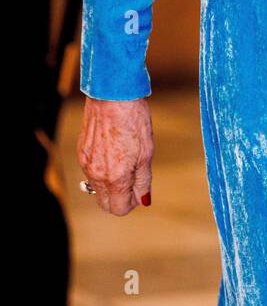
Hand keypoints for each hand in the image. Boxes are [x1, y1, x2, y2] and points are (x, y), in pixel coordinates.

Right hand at [77, 96, 153, 214]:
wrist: (112, 96)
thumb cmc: (134, 120)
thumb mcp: (146, 152)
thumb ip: (143, 180)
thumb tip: (143, 200)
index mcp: (116, 177)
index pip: (118, 209)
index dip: (131, 203)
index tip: (138, 191)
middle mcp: (97, 174)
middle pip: (105, 204)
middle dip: (120, 198)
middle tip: (133, 180)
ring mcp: (86, 164)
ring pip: (97, 188)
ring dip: (111, 184)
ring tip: (125, 161)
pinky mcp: (81, 153)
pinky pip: (90, 172)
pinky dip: (102, 170)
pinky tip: (113, 152)